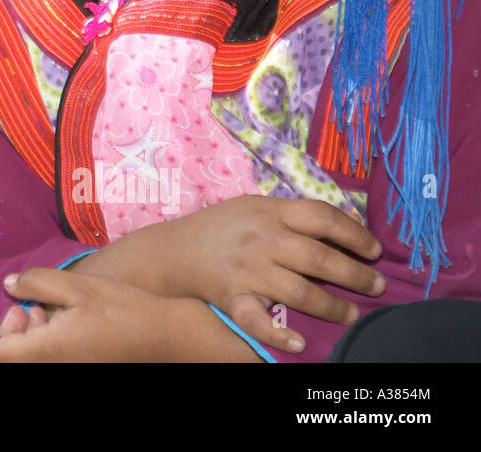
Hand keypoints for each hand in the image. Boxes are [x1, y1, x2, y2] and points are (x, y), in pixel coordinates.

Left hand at [0, 270, 262, 362]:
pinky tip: (58, 324)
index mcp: (46, 351)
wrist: (165, 336)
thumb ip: (36, 283)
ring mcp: (69, 373)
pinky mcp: (82, 370)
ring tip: (42, 312)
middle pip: (9, 361)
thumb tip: (8, 285)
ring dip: (25, 339)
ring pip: (30, 362)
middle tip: (21, 308)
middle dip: (7, 333)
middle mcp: (54, 370)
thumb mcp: (76, 286)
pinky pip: (50, 363)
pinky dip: (43, 346)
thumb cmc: (121, 308)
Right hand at [77, 195, 385, 353]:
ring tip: (352, 316)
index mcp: (270, 212)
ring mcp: (247, 269)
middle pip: (319, 257)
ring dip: (332, 307)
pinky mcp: (233, 296)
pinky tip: (299, 343)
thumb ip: (292, 215)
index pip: (323, 217)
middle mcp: (262, 239)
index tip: (374, 250)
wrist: (173, 249)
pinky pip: (258, 319)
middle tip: (378, 286)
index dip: (355, 234)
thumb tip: (342, 228)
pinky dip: (279, 335)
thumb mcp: (254, 207)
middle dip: (356, 275)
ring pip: (299, 291)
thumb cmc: (221, 226)